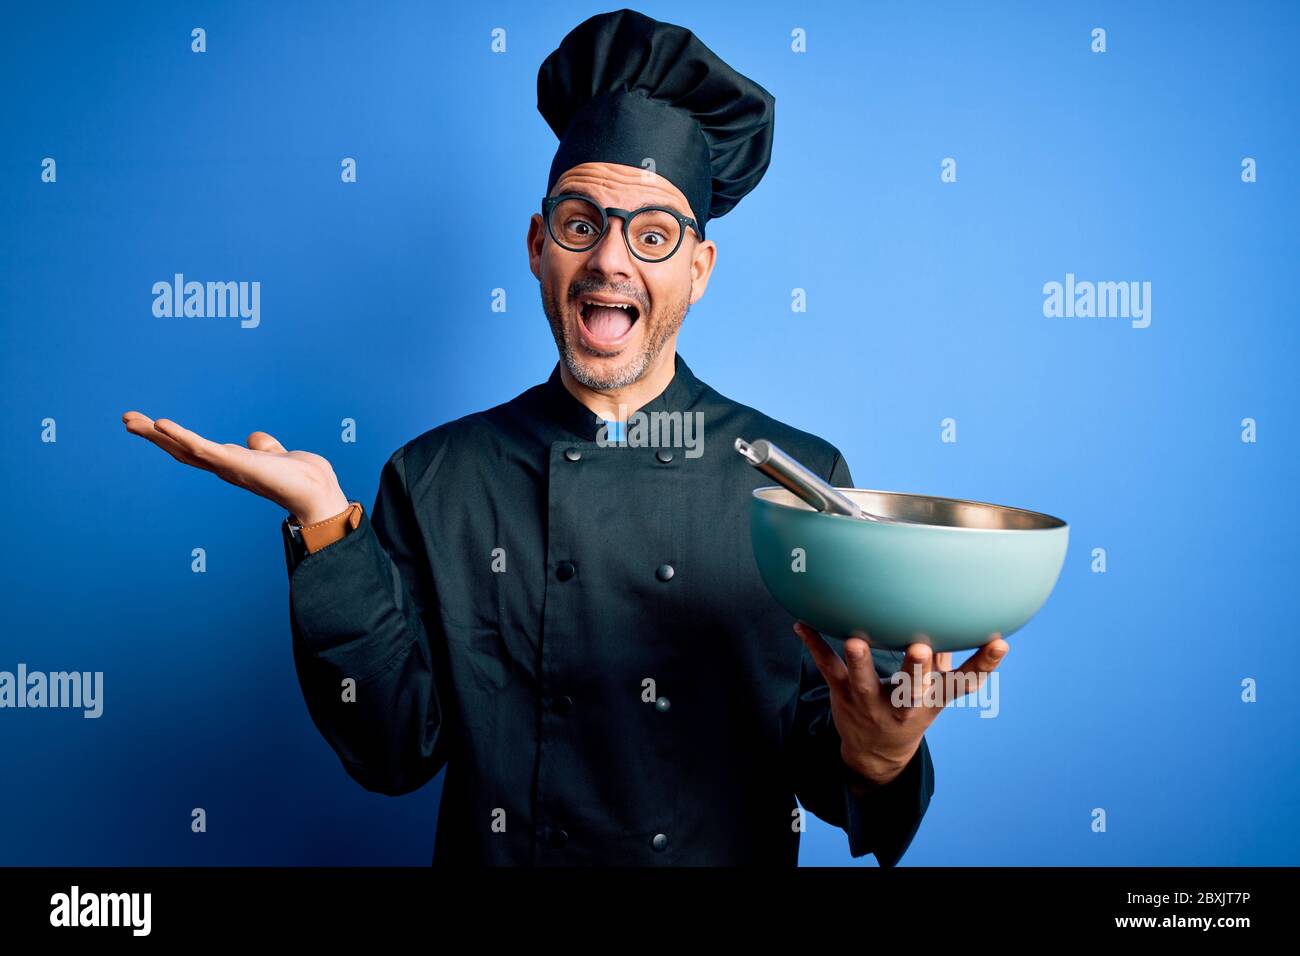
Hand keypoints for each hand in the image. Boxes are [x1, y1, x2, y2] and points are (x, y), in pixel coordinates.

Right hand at [122, 411, 348, 523]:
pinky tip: (161, 424)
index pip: (194, 449)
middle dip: (153, 436)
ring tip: (130, 420)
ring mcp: (226, 466)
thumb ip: (264, 447)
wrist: (316, 490)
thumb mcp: (274, 455)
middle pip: (180, 450)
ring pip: (183, 449)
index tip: (152, 423)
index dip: (172, 438)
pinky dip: (180, 436)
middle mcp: (223, 468)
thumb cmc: (300, 477)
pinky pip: (201, 448)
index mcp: (230, 464)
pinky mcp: (232, 463)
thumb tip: (254, 438)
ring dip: (156, 434)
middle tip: (126, 419)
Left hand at [794, 621, 1008, 786]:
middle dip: (917, 668)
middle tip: (921, 648)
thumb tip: (958, 620)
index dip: (984, 665)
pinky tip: (802, 625)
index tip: (999, 643)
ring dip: (860, 661)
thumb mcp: (934, 695)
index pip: (964, 684)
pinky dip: (814, 646)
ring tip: (856, 642)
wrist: (876, 753)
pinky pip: (827, 668)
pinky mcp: (842, 694)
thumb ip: (945, 662)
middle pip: (912, 686)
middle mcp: (903, 704)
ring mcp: (870, 700)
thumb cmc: (910, 710)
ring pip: (864, 681)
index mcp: (932, 700)